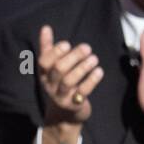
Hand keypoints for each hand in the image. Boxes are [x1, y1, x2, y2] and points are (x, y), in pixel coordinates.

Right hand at [37, 25, 102, 143]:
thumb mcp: (52, 68)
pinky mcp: (74, 105)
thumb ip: (48, 48)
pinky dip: (91, 80)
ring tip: (94, 58)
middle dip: (73, 56)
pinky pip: (82, 92)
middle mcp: (50, 86)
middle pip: (59, 69)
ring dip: (83, 67)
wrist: (65, 115)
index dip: (55, 52)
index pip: (44, 62)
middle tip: (87, 47)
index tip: (67, 44)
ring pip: (70, 81)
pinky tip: (99, 71)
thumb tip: (45, 28)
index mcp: (44, 75)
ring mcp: (61, 96)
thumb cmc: (59, 84)